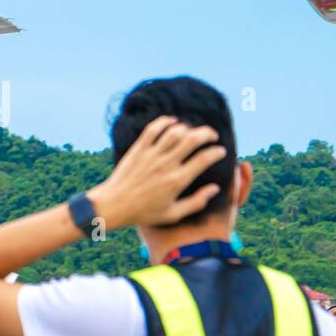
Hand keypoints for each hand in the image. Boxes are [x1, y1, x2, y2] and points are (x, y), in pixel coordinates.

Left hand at [86, 116, 226, 229]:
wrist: (114, 205)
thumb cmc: (145, 212)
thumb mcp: (173, 214)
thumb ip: (196, 202)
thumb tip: (215, 188)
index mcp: (177, 181)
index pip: (203, 159)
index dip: (216, 152)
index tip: (221, 151)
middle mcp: (166, 165)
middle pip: (192, 140)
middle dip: (206, 134)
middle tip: (212, 135)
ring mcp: (151, 155)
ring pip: (175, 132)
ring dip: (188, 127)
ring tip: (194, 131)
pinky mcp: (138, 149)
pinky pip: (153, 129)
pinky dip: (165, 121)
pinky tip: (174, 122)